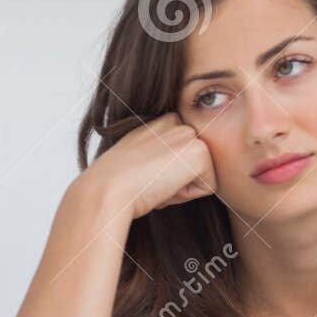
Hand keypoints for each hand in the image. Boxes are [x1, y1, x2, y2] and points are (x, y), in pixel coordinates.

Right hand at [78, 112, 217, 220]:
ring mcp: (189, 134)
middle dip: (177, 179)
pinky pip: (209, 186)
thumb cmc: (117, 183)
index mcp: (161, 122)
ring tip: (155, 182)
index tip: (143, 173)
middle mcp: (177, 121)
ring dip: (182, 188)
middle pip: (196, 165)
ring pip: (204, 175)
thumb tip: (175, 169)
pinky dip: (187, 195)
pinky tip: (163, 186)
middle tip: (149, 179)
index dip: (167, 173)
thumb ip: (160, 155)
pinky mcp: (200, 152)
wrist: (107, 190)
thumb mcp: (139, 159)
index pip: (184, 156)